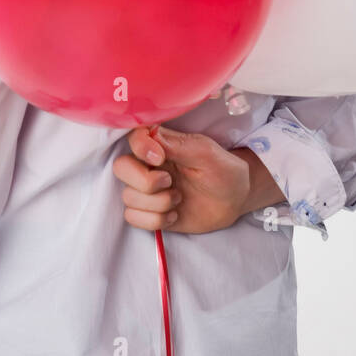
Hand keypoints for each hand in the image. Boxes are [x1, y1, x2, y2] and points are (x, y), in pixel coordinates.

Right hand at [112, 124, 284, 234]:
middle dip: (145, 181)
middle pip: (120, 168)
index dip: (139, 148)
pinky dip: (155, 220)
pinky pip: (133, 218)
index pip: (132, 138)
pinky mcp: (151, 213)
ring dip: (156, 203)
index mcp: (160, 145)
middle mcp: (148, 165)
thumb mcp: (205, 152)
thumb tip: (149, 135)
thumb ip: (176, 144)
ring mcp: (148, 191)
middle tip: (171, 183)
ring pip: (128, 197)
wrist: (235, 199)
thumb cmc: (223, 169)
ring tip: (179, 199)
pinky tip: (174, 215)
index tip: (160, 159)